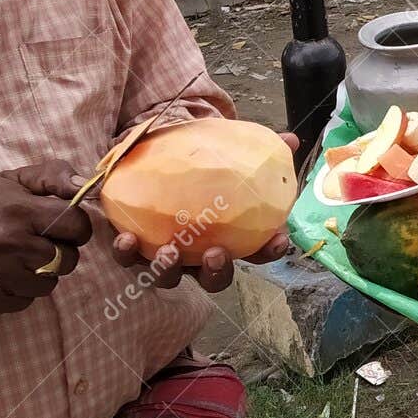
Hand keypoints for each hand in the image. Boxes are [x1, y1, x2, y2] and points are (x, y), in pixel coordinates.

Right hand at [0, 163, 92, 314]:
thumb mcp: (9, 180)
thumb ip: (52, 175)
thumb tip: (86, 184)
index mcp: (19, 210)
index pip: (77, 225)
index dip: (76, 227)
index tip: (63, 228)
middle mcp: (8, 243)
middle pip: (68, 259)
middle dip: (60, 252)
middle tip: (38, 244)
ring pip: (49, 284)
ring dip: (41, 274)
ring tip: (19, 260)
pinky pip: (25, 302)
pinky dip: (20, 292)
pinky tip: (4, 276)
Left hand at [109, 132, 298, 292]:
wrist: (154, 159)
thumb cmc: (199, 163)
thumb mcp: (228, 153)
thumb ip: (258, 150)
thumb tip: (289, 139)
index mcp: (228, 238)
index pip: (257, 252)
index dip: (269, 251)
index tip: (278, 240)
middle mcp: (198, 254)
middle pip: (214, 278)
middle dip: (217, 272)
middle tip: (216, 255)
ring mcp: (167, 255)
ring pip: (170, 277)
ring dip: (169, 270)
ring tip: (168, 251)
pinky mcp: (135, 247)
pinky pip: (130, 258)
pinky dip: (128, 252)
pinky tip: (127, 238)